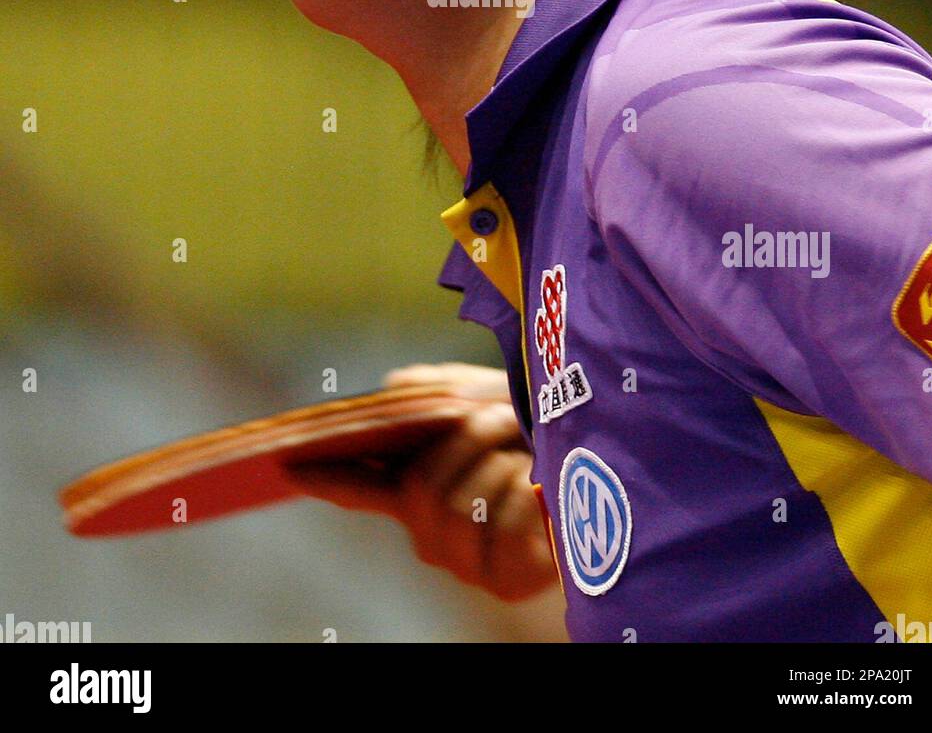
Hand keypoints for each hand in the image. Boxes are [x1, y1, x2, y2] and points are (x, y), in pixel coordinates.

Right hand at [284, 362, 558, 601]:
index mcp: (419, 488)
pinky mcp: (505, 581)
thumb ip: (438, 391)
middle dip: (463, 439)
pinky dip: (527, 490)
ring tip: (527, 451)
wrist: (605, 464)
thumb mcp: (490, 395)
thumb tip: (391, 389)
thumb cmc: (542, 432)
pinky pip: (499, 524)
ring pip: (457, 504)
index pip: (359, 485)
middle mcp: (432, 532)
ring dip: (498, 459)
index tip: (287, 462)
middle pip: (418, 489)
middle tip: (498, 414)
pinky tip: (541, 487)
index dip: (324, 474)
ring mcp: (466, 562)